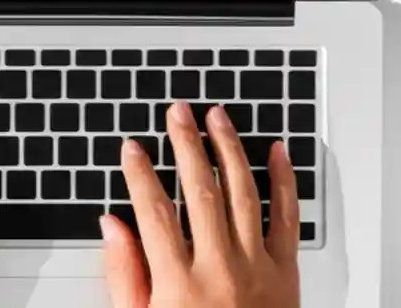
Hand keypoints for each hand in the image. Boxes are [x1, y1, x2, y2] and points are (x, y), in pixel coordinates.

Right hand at [102, 102, 300, 307]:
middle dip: (186, 145)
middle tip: (177, 113)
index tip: (133, 148)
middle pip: (201, 192)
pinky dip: (284, 181)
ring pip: (243, 194)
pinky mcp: (286, 274)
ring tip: (218, 118)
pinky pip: (288, 218)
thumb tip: (112, 226)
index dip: (140, 174)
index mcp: (178, 286)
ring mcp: (256, 270)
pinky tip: (277, 152)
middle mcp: (219, 272)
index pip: (154, 212)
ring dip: (229, 149)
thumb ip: (125, 275)